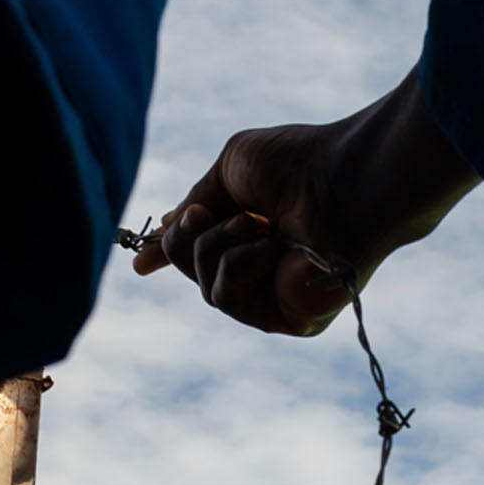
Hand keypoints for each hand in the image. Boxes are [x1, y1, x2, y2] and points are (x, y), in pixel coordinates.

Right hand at [133, 73, 479, 335]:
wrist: (343, 183)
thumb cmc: (298, 165)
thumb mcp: (229, 170)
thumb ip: (196, 202)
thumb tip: (167, 229)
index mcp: (258, 228)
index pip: (205, 251)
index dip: (168, 255)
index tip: (140, 265)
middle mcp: (267, 265)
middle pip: (191, 269)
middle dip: (185, 239)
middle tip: (202, 213)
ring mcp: (276, 295)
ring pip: (203, 287)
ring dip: (215, 246)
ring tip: (256, 224)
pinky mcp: (288, 319)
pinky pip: (227, 299)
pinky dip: (238, 265)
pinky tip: (272, 248)